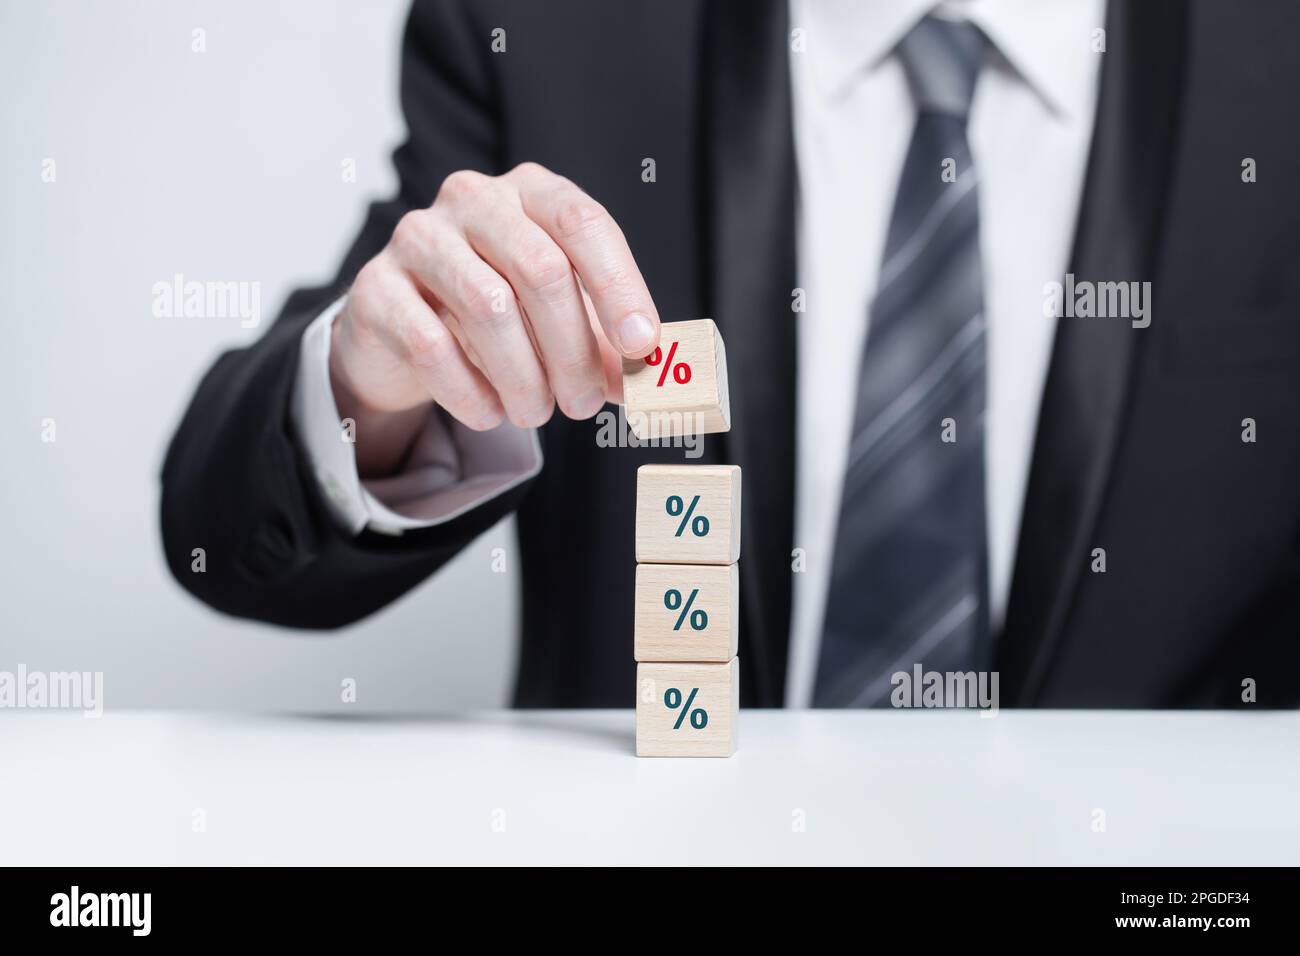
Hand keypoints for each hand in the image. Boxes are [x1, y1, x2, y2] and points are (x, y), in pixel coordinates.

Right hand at [330, 162, 661, 474]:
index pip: (584, 223)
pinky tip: (488, 412)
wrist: (401, 329)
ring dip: (524, 378)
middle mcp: (473, 199)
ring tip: (536, 413)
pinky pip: (432, 345)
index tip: (642, 346)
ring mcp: (418, 237)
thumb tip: (659, 382)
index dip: (620, 286)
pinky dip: (470, 391)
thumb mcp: (562, 322)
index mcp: (531, 191)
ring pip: (489, 308)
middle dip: (573, 350)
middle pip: (541, 270)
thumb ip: (610, 345)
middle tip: (583, 405)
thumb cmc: (500, 315)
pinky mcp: (376, 288)